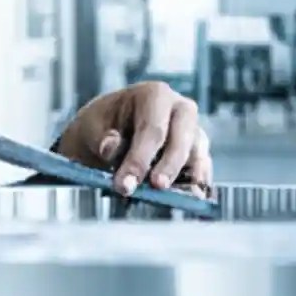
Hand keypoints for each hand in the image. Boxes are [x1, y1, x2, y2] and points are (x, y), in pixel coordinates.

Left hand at [54, 82, 211, 197]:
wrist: (110, 133)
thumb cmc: (102, 127)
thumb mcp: (92, 128)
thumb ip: (102, 139)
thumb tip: (111, 147)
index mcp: (155, 95)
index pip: (152, 128)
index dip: (140, 158)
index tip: (126, 184)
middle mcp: (181, 109)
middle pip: (182, 138)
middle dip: (169, 166)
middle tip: (156, 188)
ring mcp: (194, 132)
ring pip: (198, 154)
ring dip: (187, 179)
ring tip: (176, 199)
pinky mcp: (199, 154)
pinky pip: (202, 171)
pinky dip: (195, 187)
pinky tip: (187, 200)